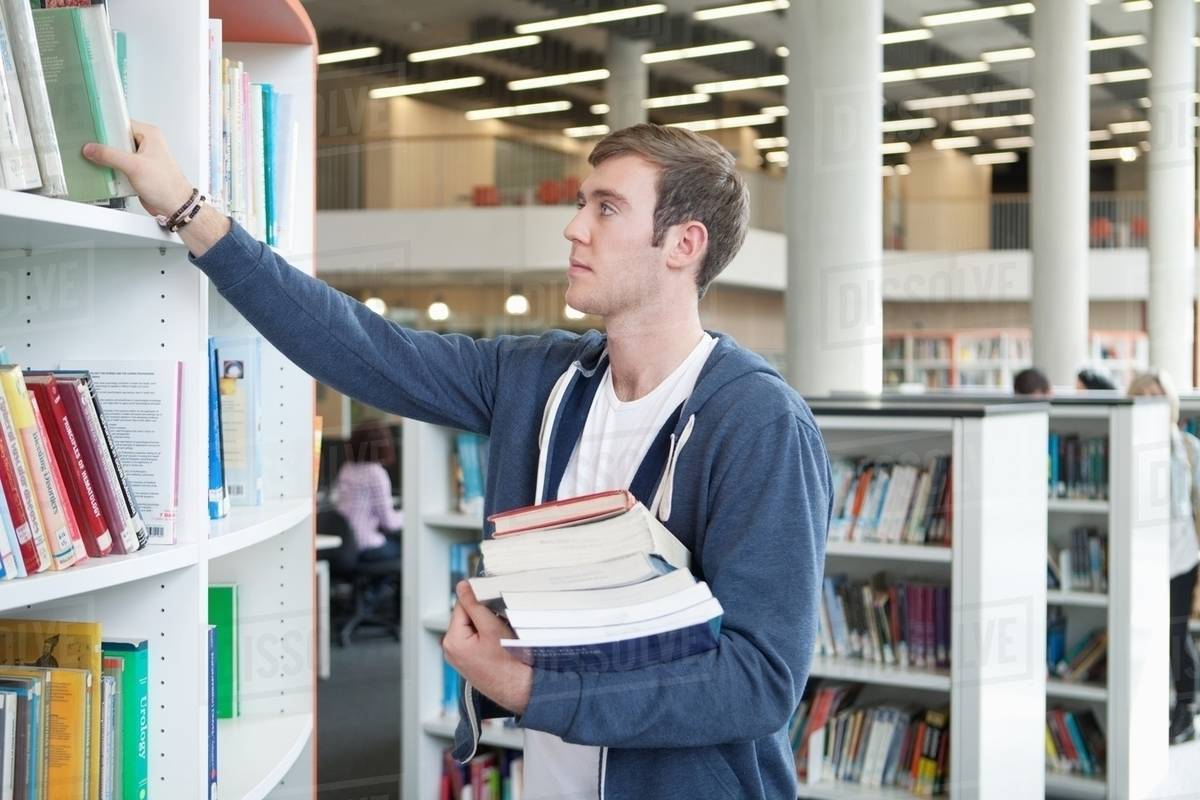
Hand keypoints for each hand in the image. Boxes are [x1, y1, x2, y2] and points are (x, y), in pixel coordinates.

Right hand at [82, 121, 193, 217]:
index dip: (106, 127)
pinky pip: (119, 165)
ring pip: (116, 152)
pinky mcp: (136, 169)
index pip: (121, 122)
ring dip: (108, 159)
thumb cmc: (166, 185)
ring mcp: (141, 157)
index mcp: (149, 134)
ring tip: (98, 161)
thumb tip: (92, 148)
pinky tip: (105, 172)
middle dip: (105, 145)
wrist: (173, 205)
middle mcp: (146, 143)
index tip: (92, 131)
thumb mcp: (135, 166)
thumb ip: (110, 155)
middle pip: (116, 138)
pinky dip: (112, 169)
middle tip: (93, 148)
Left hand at [442, 580, 532, 715]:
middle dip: (482, 614)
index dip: (479, 600)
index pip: (461, 605)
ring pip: (471, 627)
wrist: (520, 690)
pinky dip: (486, 637)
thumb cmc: (509, 665)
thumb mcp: (492, 628)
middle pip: (465, 616)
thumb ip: (475, 605)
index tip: (494, 601)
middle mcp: (451, 650)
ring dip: (486, 625)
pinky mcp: (469, 662)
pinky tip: (498, 644)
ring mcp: (459, 657)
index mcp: (452, 641)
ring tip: (500, 636)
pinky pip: (475, 639)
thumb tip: (462, 586)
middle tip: (500, 623)